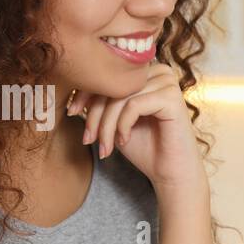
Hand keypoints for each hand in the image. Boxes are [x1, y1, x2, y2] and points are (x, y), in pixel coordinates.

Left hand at [69, 61, 205, 193]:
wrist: (170, 173)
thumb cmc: (144, 147)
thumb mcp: (114, 119)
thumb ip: (100, 99)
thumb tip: (71, 82)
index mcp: (146, 72)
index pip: (107, 74)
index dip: (84, 93)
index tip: (71, 113)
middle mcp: (158, 71)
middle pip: (112, 84)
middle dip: (94, 114)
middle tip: (89, 139)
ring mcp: (168, 82)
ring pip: (120, 97)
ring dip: (106, 125)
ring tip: (106, 146)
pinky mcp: (172, 97)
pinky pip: (133, 105)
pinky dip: (123, 125)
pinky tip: (124, 141)